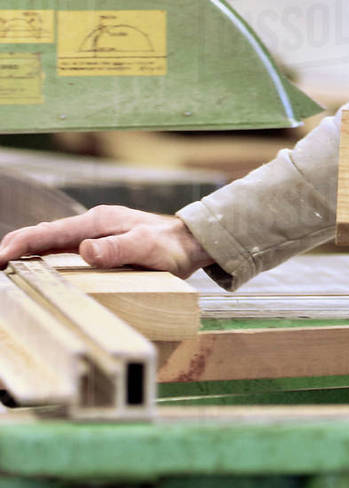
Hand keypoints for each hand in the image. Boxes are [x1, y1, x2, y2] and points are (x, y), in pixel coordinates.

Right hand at [0, 205, 211, 278]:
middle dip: (16, 245)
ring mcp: (96, 232)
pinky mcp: (101, 241)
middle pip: (45, 233)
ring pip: (52, 239)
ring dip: (27, 249)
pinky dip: (44, 253)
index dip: (21, 244)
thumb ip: (117, 249)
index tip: (1, 258)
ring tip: (6, 265)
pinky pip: (64, 246)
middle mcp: (93, 223)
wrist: (190, 242)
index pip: (50, 232)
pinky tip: (36, 265)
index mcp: (98, 222)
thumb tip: (85, 249)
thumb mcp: (146, 249)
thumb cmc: (170, 247)